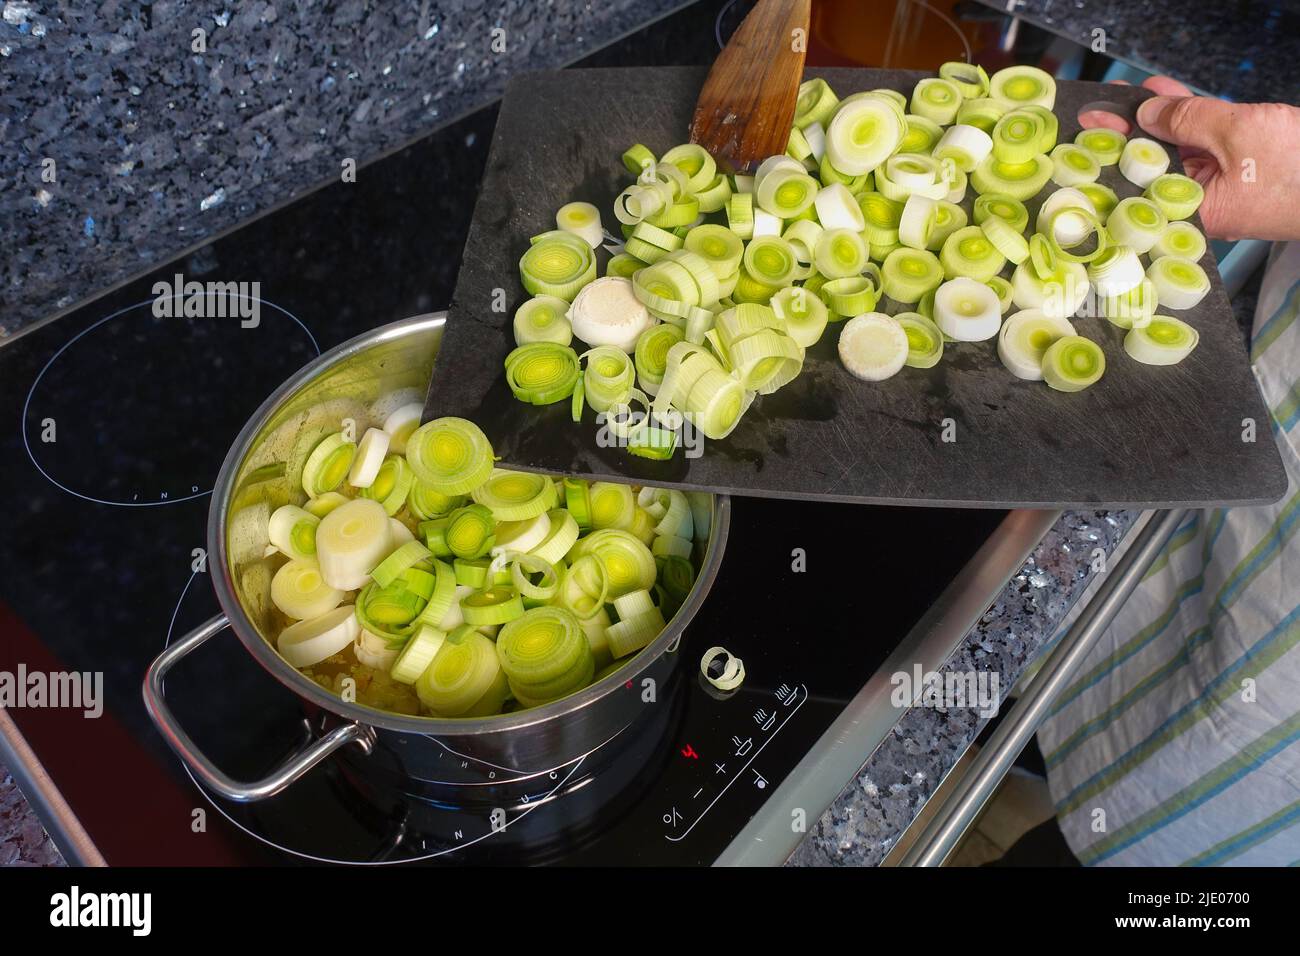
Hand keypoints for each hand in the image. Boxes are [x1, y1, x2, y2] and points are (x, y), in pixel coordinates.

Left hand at [1079, 76, 1299, 241]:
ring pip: (1178, 153)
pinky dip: (1188, 125)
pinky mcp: (1238, 176)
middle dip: (1129, 136)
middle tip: (1099, 115)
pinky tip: (1169, 102)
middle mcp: (1200, 208)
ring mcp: (1220, 192)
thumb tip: (1150, 113)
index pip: (1136, 182)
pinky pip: (1204, 149)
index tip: (1088, 135)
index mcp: (1193, 214)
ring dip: (1158, 123)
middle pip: (1152, 168)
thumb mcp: (1239, 132)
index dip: (1111, 154)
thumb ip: (1189, 119)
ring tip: (1130, 98)